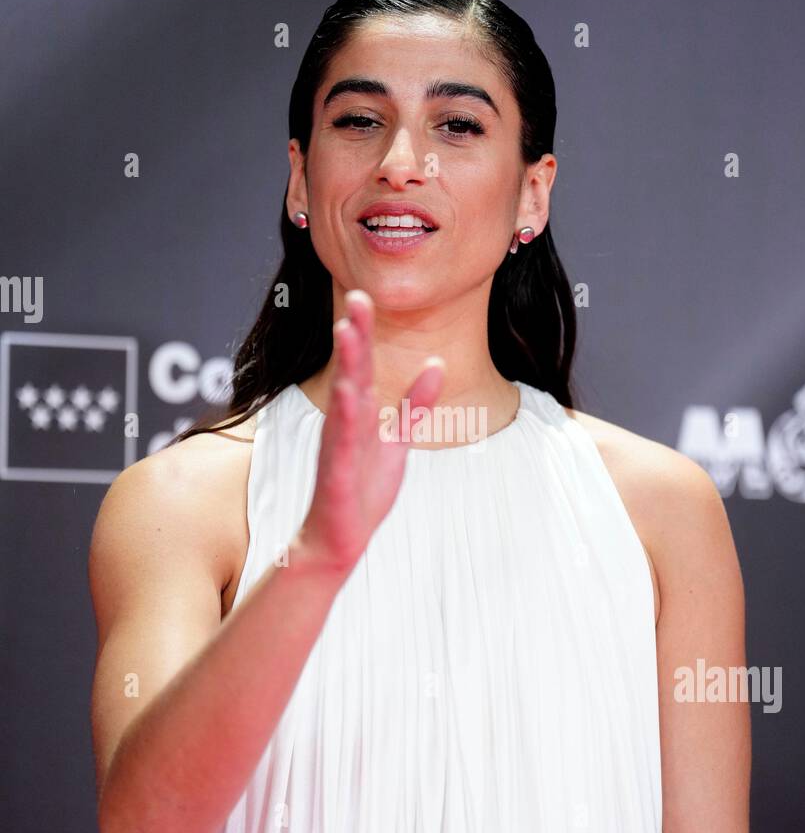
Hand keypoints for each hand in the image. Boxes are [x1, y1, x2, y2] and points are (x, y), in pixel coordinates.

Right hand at [298, 289, 444, 574]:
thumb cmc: (365, 489)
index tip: (364, 294)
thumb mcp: (399, 441)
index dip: (365, 329)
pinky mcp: (338, 472)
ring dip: (346, 365)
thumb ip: (416, 404)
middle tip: (357, 296)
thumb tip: (437, 363)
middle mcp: (347, 422)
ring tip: (347, 331)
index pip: (364, 363)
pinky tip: (349, 393)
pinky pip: (343, 441)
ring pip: (345, 398)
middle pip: (352, 370)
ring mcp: (340, 444)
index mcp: (361, 413)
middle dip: (355, 333)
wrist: (341, 537)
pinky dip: (346, 417)